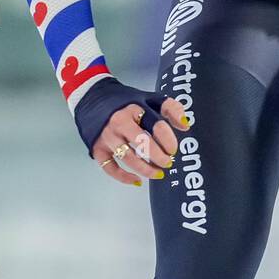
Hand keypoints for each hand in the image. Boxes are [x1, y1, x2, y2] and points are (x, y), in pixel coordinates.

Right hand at [73, 77, 187, 186]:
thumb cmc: (127, 101)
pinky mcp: (97, 148)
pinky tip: (137, 181)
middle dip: (159, 157)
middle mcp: (120, 122)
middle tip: (168, 163)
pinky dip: (124, 177)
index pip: (157, 126)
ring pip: (128, 158)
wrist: (92, 97)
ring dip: (146, 169)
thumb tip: (185, 126)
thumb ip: (171, 109)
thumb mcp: (150, 98)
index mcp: (135, 108)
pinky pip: (110, 168)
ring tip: (158, 174)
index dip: (168, 140)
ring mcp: (107, 137)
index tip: (173, 149)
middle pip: (143, 143)